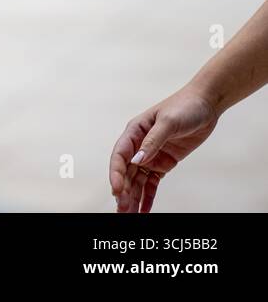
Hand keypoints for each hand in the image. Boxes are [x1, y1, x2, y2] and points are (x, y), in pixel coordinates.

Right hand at [109, 84, 219, 211]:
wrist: (205, 105)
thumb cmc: (184, 107)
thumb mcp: (168, 122)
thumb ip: (152, 141)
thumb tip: (137, 160)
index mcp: (134, 132)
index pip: (120, 156)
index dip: (116, 174)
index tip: (117, 190)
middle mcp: (138, 146)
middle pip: (126, 172)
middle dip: (123, 192)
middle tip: (121, 211)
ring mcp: (150, 156)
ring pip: (137, 181)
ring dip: (132, 197)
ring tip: (128, 215)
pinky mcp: (163, 163)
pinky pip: (152, 184)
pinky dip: (147, 197)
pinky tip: (144, 211)